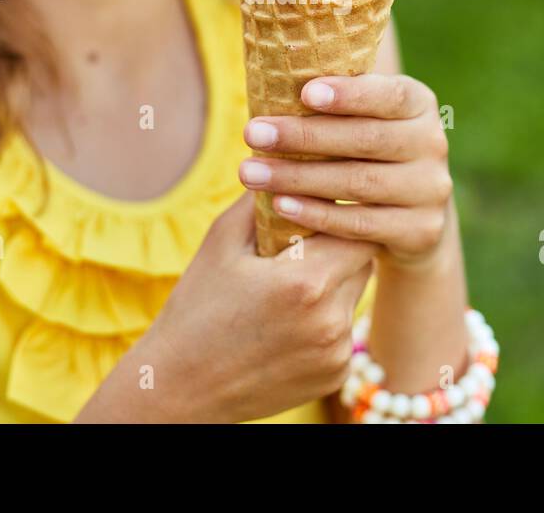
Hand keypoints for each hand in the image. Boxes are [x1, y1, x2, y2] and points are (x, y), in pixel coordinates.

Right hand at [144, 192, 376, 422]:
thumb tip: (288, 156)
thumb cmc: (196, 308)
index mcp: (306, 282)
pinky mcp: (335, 375)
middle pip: (362, 259)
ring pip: (355, 294)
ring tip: (292, 280)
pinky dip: (326, 318)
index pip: (355, 226)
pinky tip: (288, 320)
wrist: (180, 388)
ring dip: (335, 280)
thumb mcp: (222, 242)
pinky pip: (344, 329)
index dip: (338, 213)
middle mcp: (331, 321)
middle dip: (338, 243)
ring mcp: (337, 353)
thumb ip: (262, 197)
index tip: (318, 204)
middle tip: (305, 239)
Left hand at [239, 73, 453, 271]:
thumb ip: (337, 99)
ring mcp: (430, 190)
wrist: (412, 218)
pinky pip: (361, 224)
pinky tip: (280, 205)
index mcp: (419, 103)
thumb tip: (272, 74)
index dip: (349, 94)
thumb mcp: (365, 118)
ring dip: (299, 178)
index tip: (304, 93)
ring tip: (251, 173)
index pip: (389, 94)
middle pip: (366, 140)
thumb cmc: (367, 151)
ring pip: (359, 182)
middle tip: (252, 133)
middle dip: (304, 137)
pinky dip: (317, 215)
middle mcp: (433, 144)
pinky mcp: (420, 231)